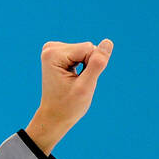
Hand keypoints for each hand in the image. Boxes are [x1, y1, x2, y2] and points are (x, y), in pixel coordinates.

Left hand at [26, 39, 112, 154]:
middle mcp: (51, 48)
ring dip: (85, 67)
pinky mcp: (59, 52)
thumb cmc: (68, 106)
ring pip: (86, 50)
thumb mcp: (86, 86)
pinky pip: (82, 53)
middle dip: (88, 66)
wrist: (54, 117)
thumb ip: (97, 64)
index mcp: (53, 54)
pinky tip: (71, 76)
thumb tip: (108, 42)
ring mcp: (53, 49)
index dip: (91, 67)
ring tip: (73, 81)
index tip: (78, 82)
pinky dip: (82, 66)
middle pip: (87, 48)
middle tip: (76, 83)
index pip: (89, 49)